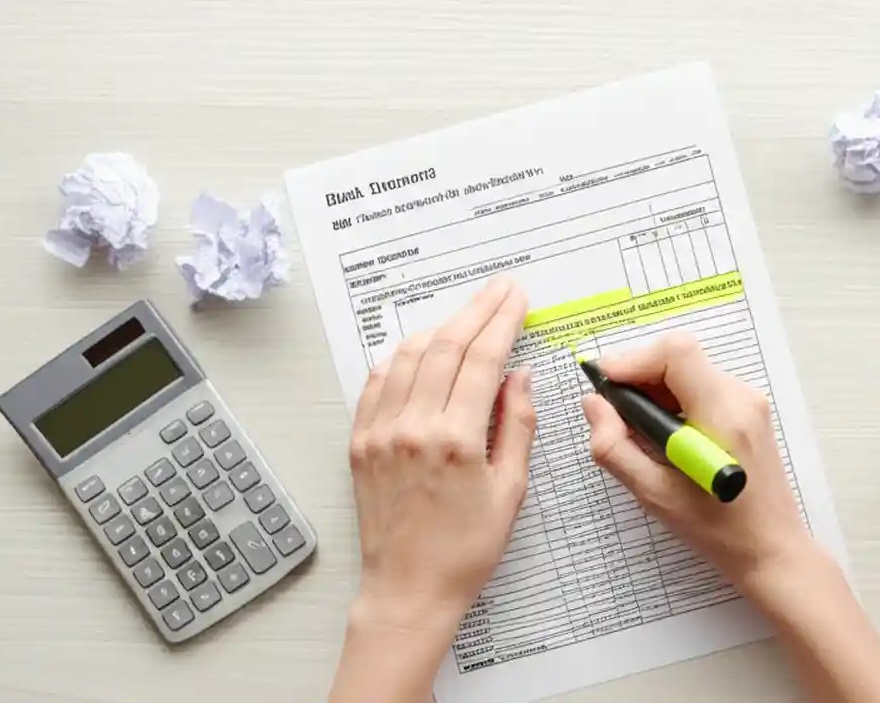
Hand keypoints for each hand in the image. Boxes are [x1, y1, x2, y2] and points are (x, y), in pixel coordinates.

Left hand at [348, 277, 534, 629]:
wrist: (408, 590)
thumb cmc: (465, 551)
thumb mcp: (509, 492)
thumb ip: (516, 427)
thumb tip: (520, 376)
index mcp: (456, 439)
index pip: (482, 359)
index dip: (502, 320)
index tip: (516, 297)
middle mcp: (413, 428)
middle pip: (445, 346)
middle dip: (475, 310)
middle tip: (498, 290)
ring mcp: (380, 433)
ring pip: (406, 356)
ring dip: (438, 328)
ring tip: (464, 317)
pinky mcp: (359, 443)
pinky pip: (376, 382)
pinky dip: (399, 357)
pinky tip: (418, 351)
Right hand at [581, 332, 810, 601]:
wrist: (771, 548)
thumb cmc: (719, 530)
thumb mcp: (655, 494)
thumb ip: (614, 447)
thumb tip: (593, 404)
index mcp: (722, 414)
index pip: (676, 353)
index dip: (632, 359)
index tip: (603, 384)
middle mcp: (740, 397)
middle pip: (678, 357)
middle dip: (638, 375)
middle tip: (613, 412)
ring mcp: (748, 401)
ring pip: (687, 370)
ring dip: (654, 389)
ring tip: (638, 431)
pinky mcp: (747, 410)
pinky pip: (700, 386)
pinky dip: (672, 399)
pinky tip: (664, 436)